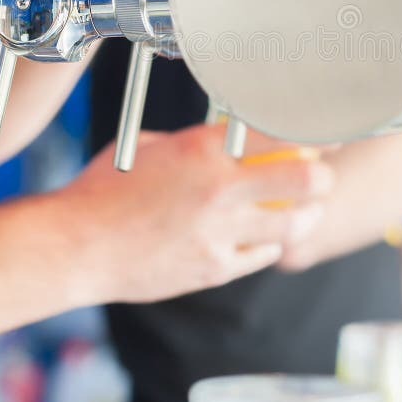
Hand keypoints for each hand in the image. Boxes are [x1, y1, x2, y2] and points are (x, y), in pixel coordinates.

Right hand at [60, 124, 333, 304]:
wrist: (75, 246)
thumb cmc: (104, 190)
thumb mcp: (151, 147)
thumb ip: (194, 142)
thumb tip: (224, 138)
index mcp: (203, 150)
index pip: (279, 133)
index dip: (312, 132)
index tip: (325, 132)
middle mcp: (219, 189)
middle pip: (306, 180)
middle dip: (323, 176)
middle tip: (322, 174)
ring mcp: (219, 233)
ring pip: (293, 225)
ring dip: (306, 215)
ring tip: (307, 210)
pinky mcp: (213, 269)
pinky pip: (261, 255)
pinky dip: (269, 245)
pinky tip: (266, 238)